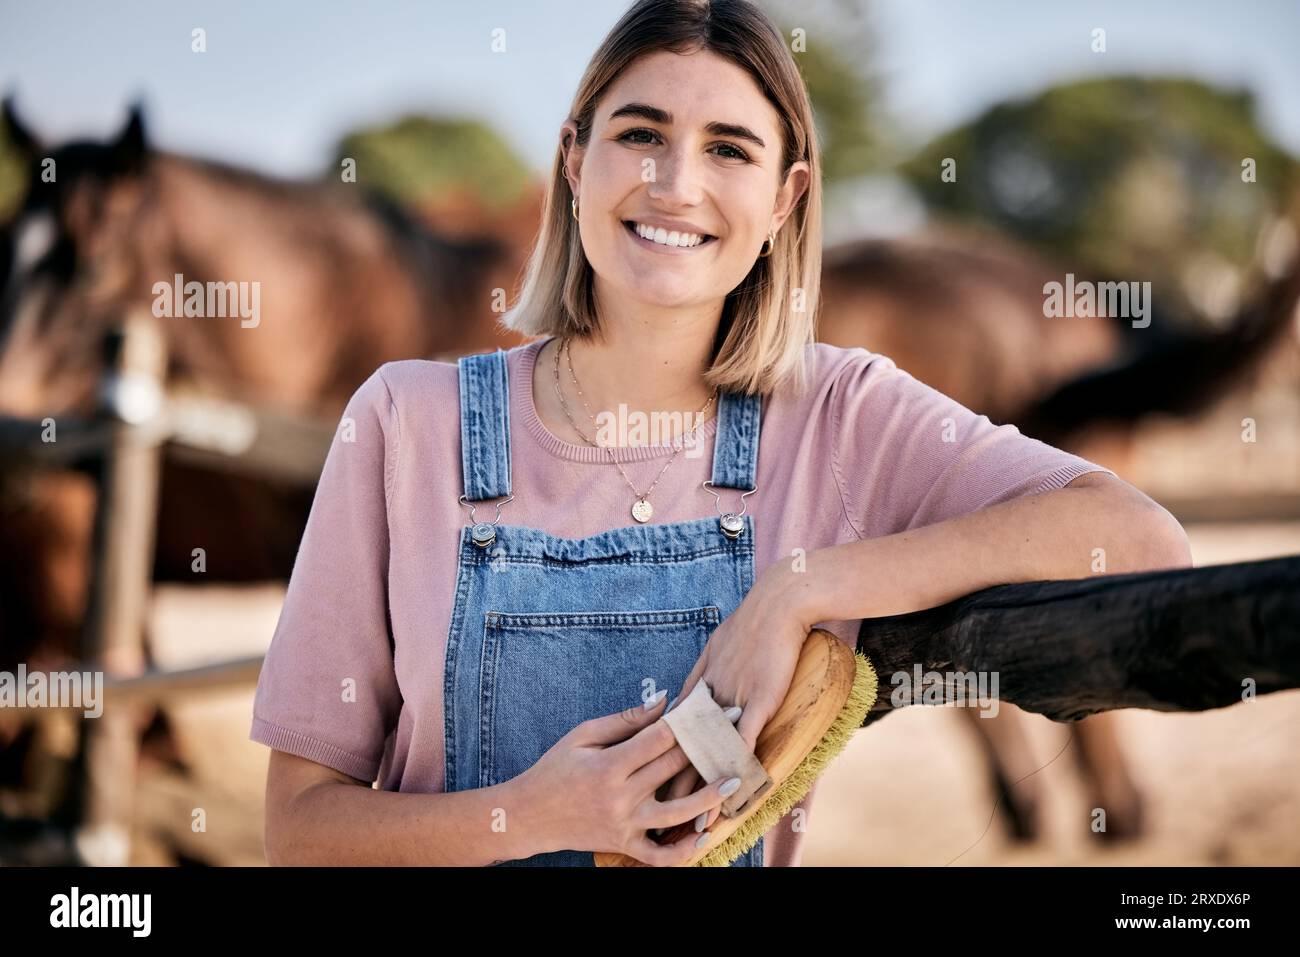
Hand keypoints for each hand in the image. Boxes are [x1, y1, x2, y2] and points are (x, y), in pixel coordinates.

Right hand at [511, 693, 743, 865]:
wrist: (529, 815)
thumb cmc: (555, 768)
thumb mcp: (583, 735)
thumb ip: (625, 721)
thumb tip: (662, 701)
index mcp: (609, 765)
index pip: (660, 738)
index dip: (691, 719)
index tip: (716, 706)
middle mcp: (620, 796)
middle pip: (672, 769)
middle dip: (705, 747)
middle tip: (735, 729)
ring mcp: (624, 824)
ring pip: (676, 813)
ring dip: (709, 798)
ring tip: (734, 782)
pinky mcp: (624, 844)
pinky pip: (658, 855)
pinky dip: (683, 850)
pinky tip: (706, 835)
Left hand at [657, 560, 815, 833]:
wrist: (778, 602)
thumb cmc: (754, 620)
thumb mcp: (719, 646)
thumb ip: (706, 671)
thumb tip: (695, 690)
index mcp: (698, 682)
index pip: (672, 730)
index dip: (660, 759)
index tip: (645, 781)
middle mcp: (708, 695)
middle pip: (682, 749)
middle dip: (670, 785)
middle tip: (656, 814)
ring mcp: (731, 701)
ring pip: (709, 754)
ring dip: (701, 791)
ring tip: (692, 822)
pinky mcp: (757, 703)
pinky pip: (742, 745)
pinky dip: (734, 774)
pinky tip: (730, 797)